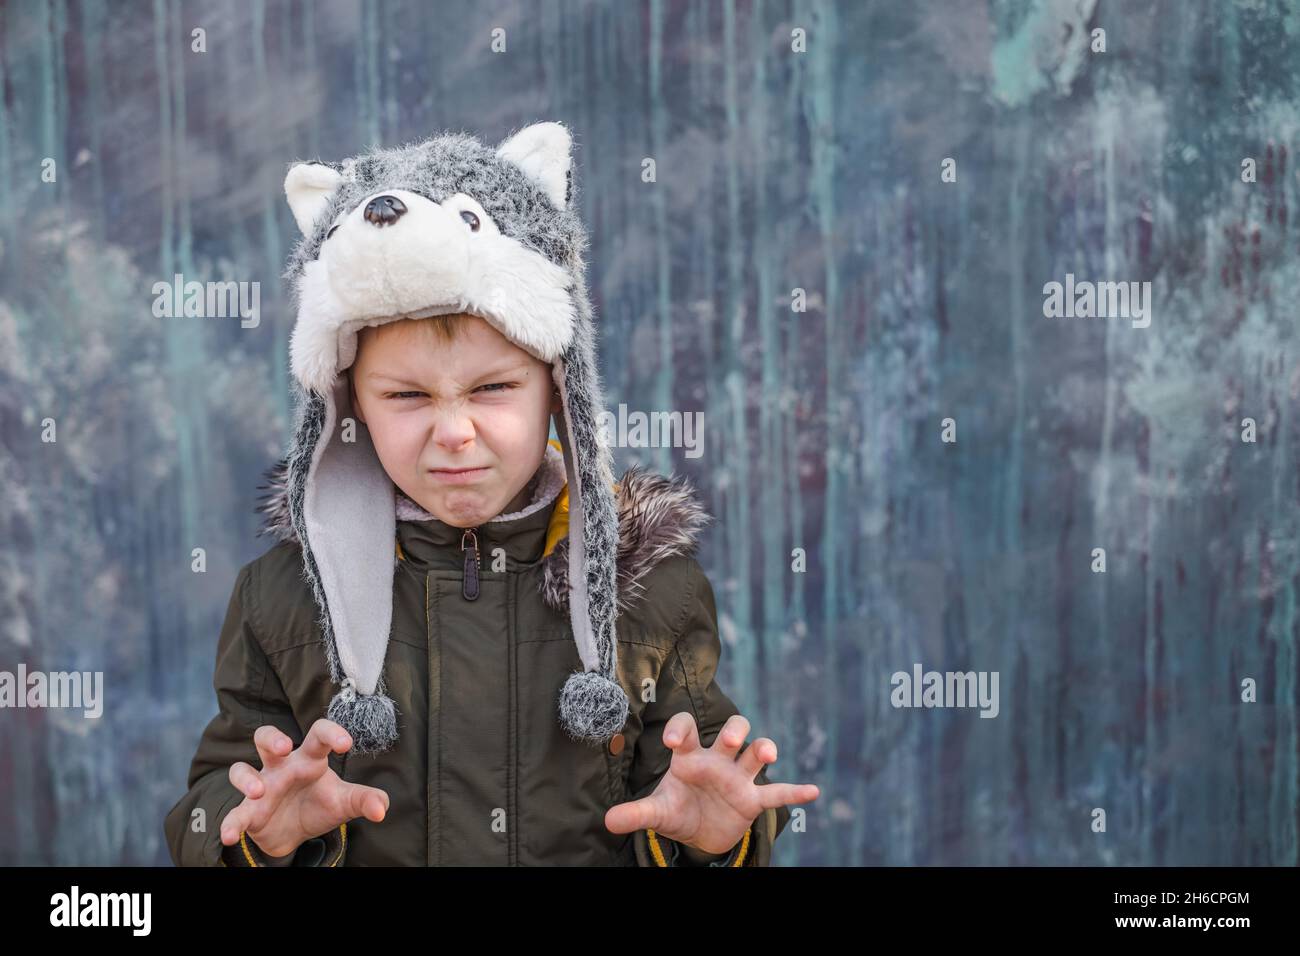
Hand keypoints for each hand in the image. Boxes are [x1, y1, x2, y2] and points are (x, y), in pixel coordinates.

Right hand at [219, 718, 389, 858]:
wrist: (295, 832)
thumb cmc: (320, 804)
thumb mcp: (345, 802)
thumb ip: (364, 800)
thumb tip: (383, 808)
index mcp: (309, 758)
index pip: (318, 734)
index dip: (331, 733)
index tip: (346, 744)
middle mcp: (282, 767)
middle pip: (267, 738)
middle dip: (272, 738)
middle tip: (285, 746)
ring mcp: (261, 786)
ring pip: (241, 769)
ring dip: (246, 779)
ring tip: (259, 791)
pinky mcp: (249, 811)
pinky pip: (235, 813)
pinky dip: (230, 823)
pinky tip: (229, 835)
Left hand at [603, 712, 819, 855]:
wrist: (700, 831)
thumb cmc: (678, 809)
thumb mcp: (657, 812)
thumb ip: (636, 813)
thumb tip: (608, 821)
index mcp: (690, 757)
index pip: (687, 730)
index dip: (681, 730)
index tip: (672, 742)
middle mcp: (718, 760)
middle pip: (732, 731)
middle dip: (734, 731)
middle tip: (732, 739)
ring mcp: (738, 777)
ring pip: (756, 753)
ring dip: (764, 749)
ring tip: (768, 753)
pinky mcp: (752, 799)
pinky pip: (777, 792)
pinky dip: (794, 792)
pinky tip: (813, 792)